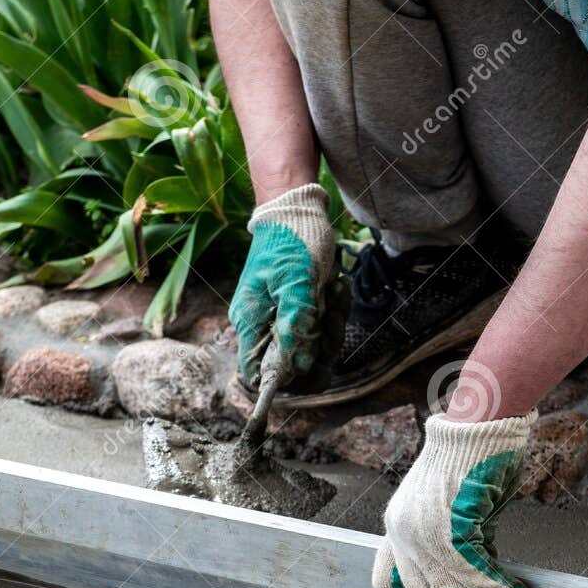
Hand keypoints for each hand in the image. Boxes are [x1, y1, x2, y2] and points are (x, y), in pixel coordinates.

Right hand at [228, 182, 333, 388]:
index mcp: (251, 321)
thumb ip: (295, 325)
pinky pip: (320, 328)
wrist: (298, 209)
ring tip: (334, 291)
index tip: (312, 363)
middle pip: (293, 365)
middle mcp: (262, 325)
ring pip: (312, 348)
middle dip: (320, 347)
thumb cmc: (292, 241)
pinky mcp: (299, 310)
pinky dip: (333, 312)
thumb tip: (297, 366)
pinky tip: (336, 288)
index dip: (286, 379)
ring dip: (331, 326)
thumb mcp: (297, 282)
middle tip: (330, 317)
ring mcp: (281, 318)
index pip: (258, 373)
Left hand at [372, 412, 540, 587]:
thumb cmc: (474, 456)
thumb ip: (455, 542)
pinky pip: (478, 577)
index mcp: (395, 526)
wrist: (484, 419)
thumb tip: (477, 582)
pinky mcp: (455, 526)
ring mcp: (425, 530)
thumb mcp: (451, 505)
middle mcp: (402, 532)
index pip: (388, 586)